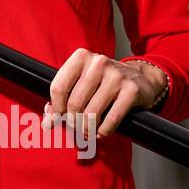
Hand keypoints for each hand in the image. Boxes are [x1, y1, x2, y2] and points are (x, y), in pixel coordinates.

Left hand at [43, 48, 166, 138]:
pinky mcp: (131, 90)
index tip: (60, 116)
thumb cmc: (103, 83)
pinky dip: (103, 131)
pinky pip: (111, 119)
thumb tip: (48, 122)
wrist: (139, 79)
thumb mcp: (81, 83)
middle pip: (74, 103)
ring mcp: (116, 75)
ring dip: (87, 128)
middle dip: (73, 121)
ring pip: (91, 113)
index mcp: (81, 57)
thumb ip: (62, 100)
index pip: (58, 87)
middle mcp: (98, 63)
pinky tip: (102, 131)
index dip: (56, 108)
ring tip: (88, 130)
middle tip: (76, 126)